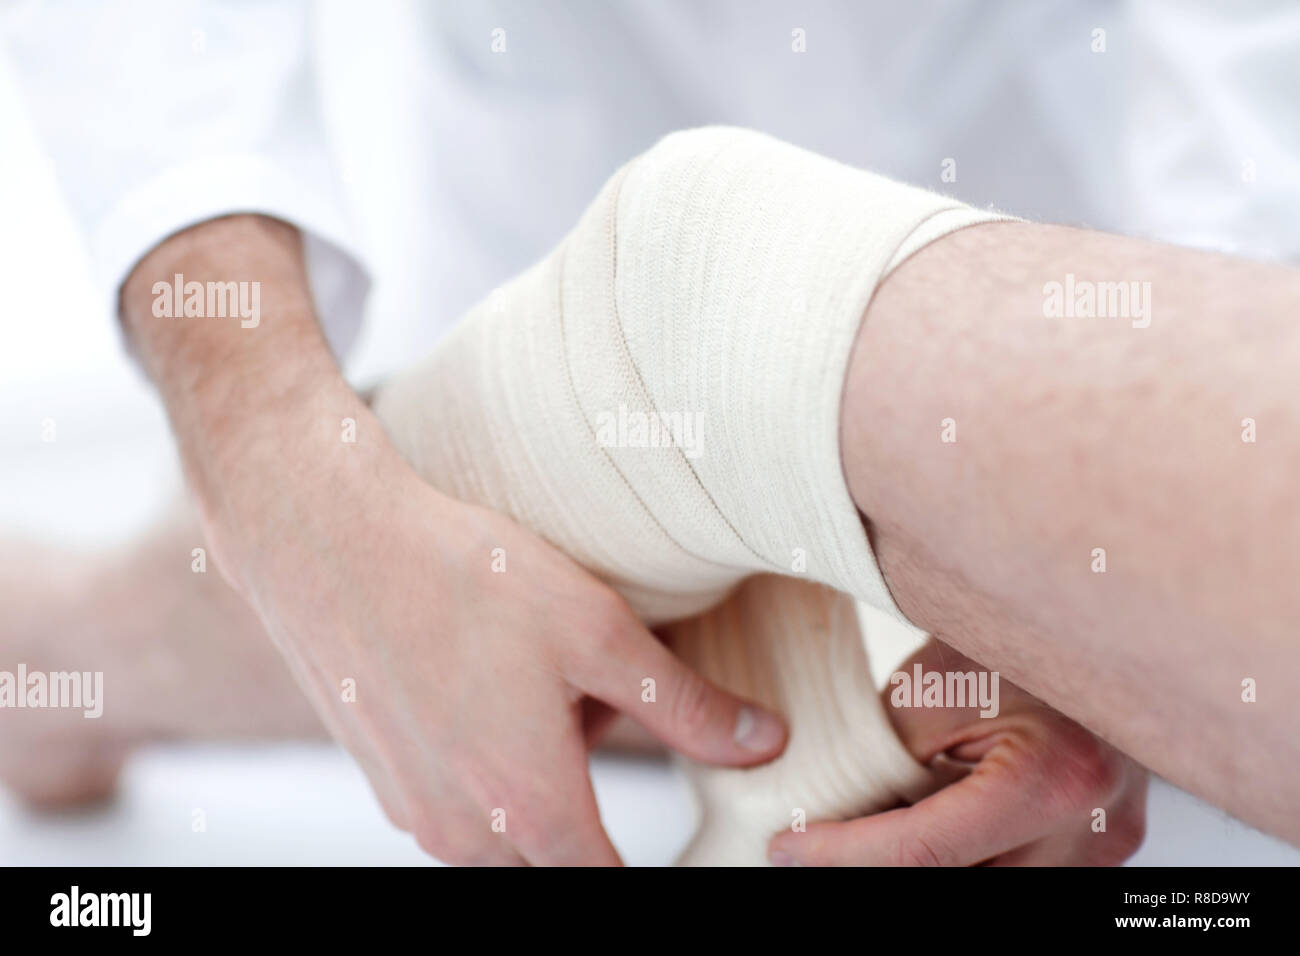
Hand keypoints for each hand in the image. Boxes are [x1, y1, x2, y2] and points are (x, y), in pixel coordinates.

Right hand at [120, 216, 786, 865]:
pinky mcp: (382, 781)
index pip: (610, 883)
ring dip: (537, 774)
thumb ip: (684, 705)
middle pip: (559, 850)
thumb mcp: (596, 630)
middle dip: (590, 799)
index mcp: (532, 806)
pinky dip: (488, 757)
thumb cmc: (464, 575)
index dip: (646, 869)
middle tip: (593, 703)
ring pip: (508, 822)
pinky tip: (485, 673)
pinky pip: (459, 798)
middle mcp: (466, 831)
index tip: (677, 846)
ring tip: (534, 676)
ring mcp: (414, 811)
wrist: (325, 539)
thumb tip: (764, 744)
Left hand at [768, 638, 1146, 865]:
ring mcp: (1103, 849)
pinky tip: (928, 821)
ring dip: (927, 862)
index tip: (788, 848)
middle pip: (958, 882)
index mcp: (1054, 780)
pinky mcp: (1099, 853)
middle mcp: (1091, 830)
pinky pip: (1012, 870)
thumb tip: (832, 811)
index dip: (843, 856)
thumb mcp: (935, 684)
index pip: (924, 852)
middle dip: (882, 865)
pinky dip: (964, 855)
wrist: (1104, 624)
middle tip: (820, 840)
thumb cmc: (1021, 639)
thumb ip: (887, 755)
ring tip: (878, 818)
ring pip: (986, 883)